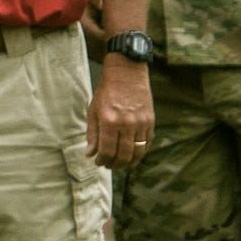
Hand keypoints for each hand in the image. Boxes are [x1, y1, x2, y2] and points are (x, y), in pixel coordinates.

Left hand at [86, 52, 155, 167]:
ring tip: (121, 164)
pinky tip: (132, 154)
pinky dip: (140, 152)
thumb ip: (92, 134)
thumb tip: (90, 153)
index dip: (102, 160)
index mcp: (109, 121)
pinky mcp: (150, 122)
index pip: (107, 150)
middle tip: (109, 165)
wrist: (127, 74)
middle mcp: (127, 124)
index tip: (98, 162)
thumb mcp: (93, 110)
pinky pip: (147, 143)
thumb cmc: (107, 91)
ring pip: (137, 152)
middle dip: (115, 164)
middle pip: (123, 155)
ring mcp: (141, 123)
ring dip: (129, 162)